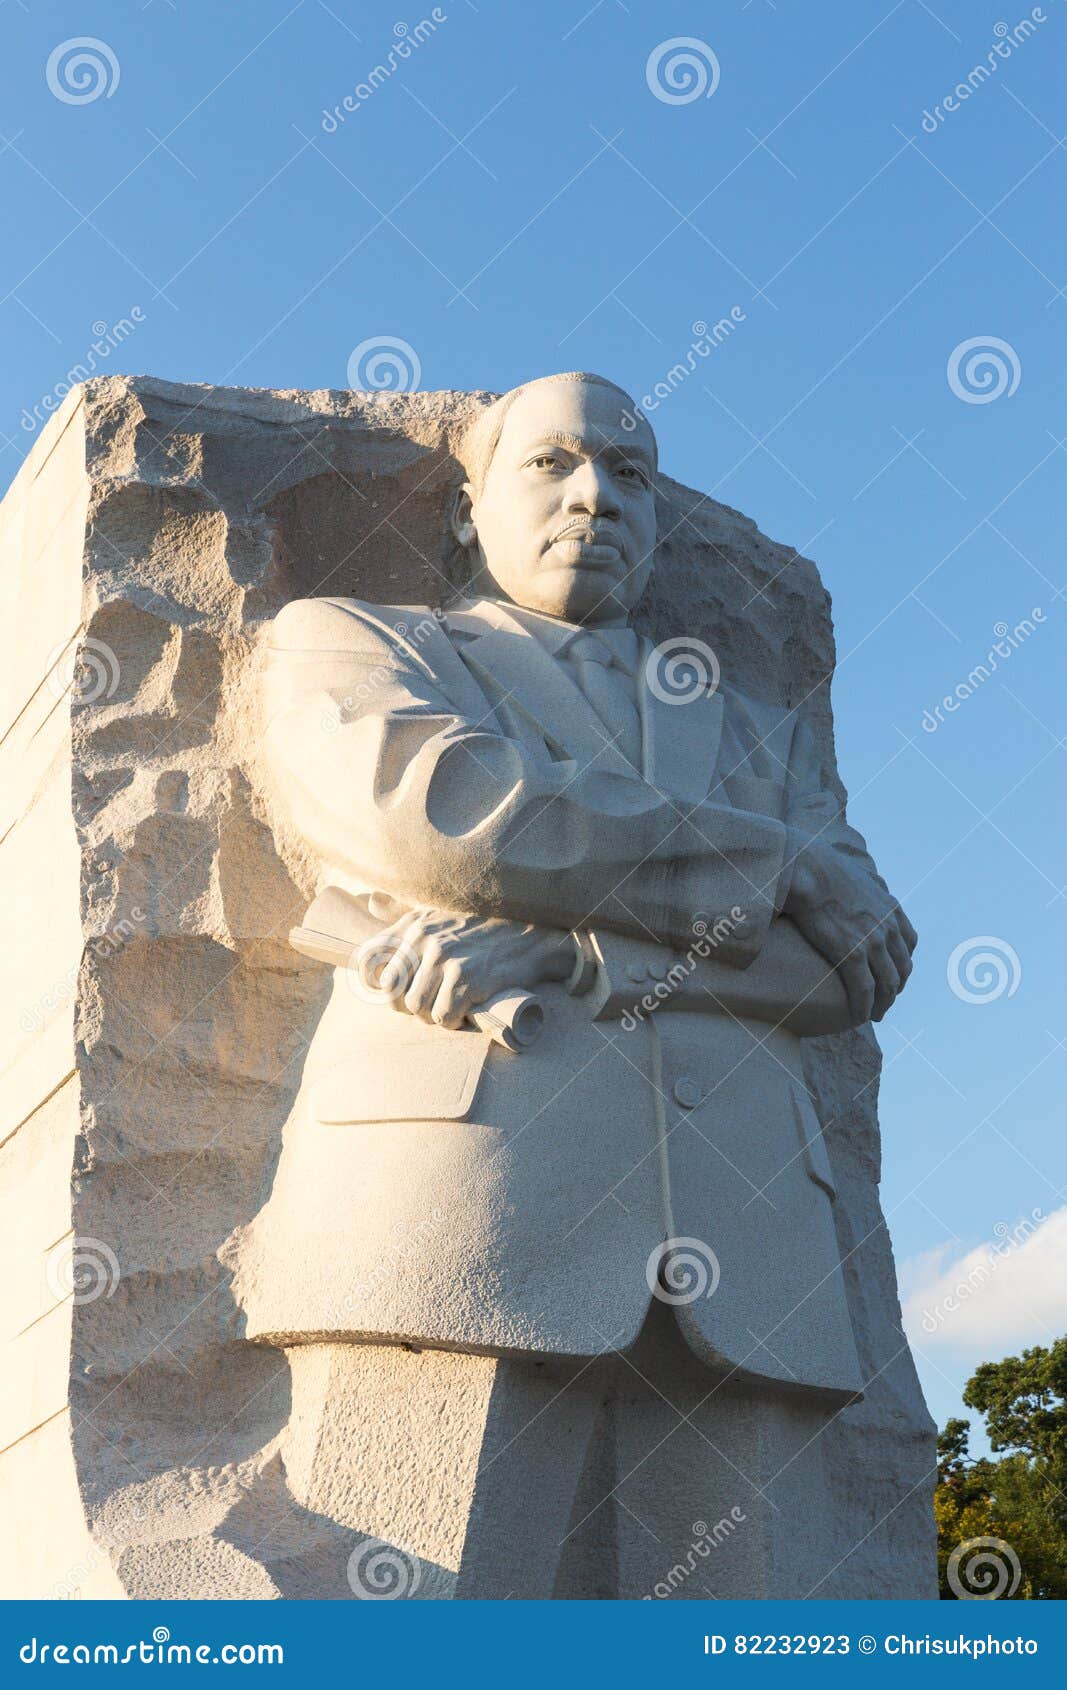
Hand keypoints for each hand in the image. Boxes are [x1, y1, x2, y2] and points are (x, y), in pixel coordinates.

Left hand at [363, 898, 574, 1028]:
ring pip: (417, 1008)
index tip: (398, 992)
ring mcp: (445, 958)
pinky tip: (465, 1012)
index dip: (377, 984)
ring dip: (432, 1016)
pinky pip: (443, 1016)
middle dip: (409, 1006)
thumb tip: (372, 902)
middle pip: (393, 992)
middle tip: (432, 1005)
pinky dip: (453, 1022)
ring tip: (451, 1007)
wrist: (532, 937)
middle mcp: (424, 938)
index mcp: (413, 924)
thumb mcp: (439, 911)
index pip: (370, 960)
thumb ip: (403, 910)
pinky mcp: (466, 978)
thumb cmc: (483, 928)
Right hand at [782, 833, 916, 1023]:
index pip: (909, 942)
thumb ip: (861, 884)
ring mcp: (873, 942)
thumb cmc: (820, 868)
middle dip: (896, 988)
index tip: (892, 974)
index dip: (902, 963)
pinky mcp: (853, 955)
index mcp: (890, 908)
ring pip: (888, 984)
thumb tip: (851, 881)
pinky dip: (864, 1007)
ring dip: (883, 1003)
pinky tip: (859, 1017)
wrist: (806, 869)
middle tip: (884, 1002)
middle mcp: (888, 926)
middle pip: (902, 967)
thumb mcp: (853, 874)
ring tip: (873, 1015)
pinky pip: (864, 991)